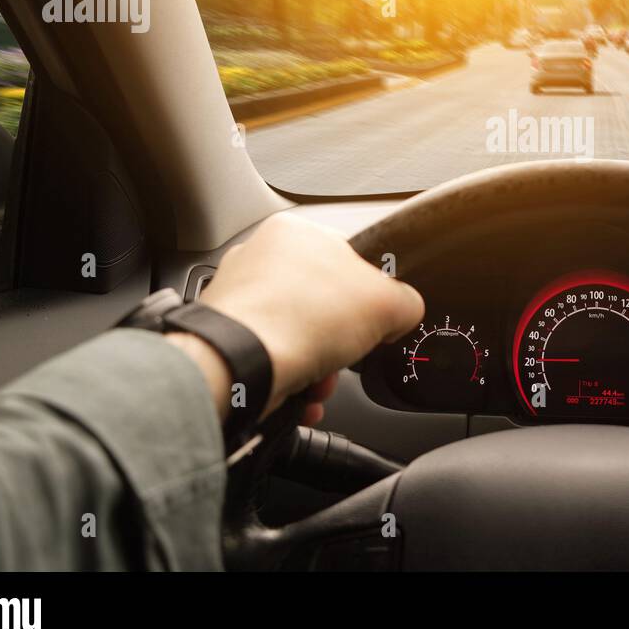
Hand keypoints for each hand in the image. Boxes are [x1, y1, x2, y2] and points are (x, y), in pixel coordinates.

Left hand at [167, 213, 423, 425]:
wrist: (240, 365)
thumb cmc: (300, 318)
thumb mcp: (388, 303)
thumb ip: (405, 302)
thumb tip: (402, 312)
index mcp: (296, 231)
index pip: (348, 258)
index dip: (371, 293)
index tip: (378, 318)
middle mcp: (259, 257)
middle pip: (322, 303)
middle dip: (342, 340)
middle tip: (350, 354)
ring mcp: (236, 299)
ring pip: (297, 337)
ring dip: (318, 367)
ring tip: (320, 383)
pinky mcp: (223, 339)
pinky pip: (269, 361)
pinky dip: (289, 383)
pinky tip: (300, 397)